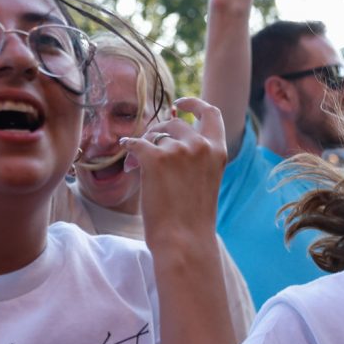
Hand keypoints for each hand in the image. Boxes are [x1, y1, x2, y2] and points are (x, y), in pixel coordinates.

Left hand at [124, 97, 226, 243]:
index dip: (193, 103)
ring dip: (143, 146)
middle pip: (175, 123)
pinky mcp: (156, 158)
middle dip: (158, 131)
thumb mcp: (203, 180)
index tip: (179, 104)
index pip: (211, 112)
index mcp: (218, 151)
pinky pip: (135, 144)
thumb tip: (163, 138)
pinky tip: (126, 155)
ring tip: (135, 167)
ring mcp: (179, 150)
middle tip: (147, 147)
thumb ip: (193, 157)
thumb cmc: (192, 218)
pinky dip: (129, 148)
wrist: (183, 240)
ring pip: (155, 135)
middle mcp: (201, 145)